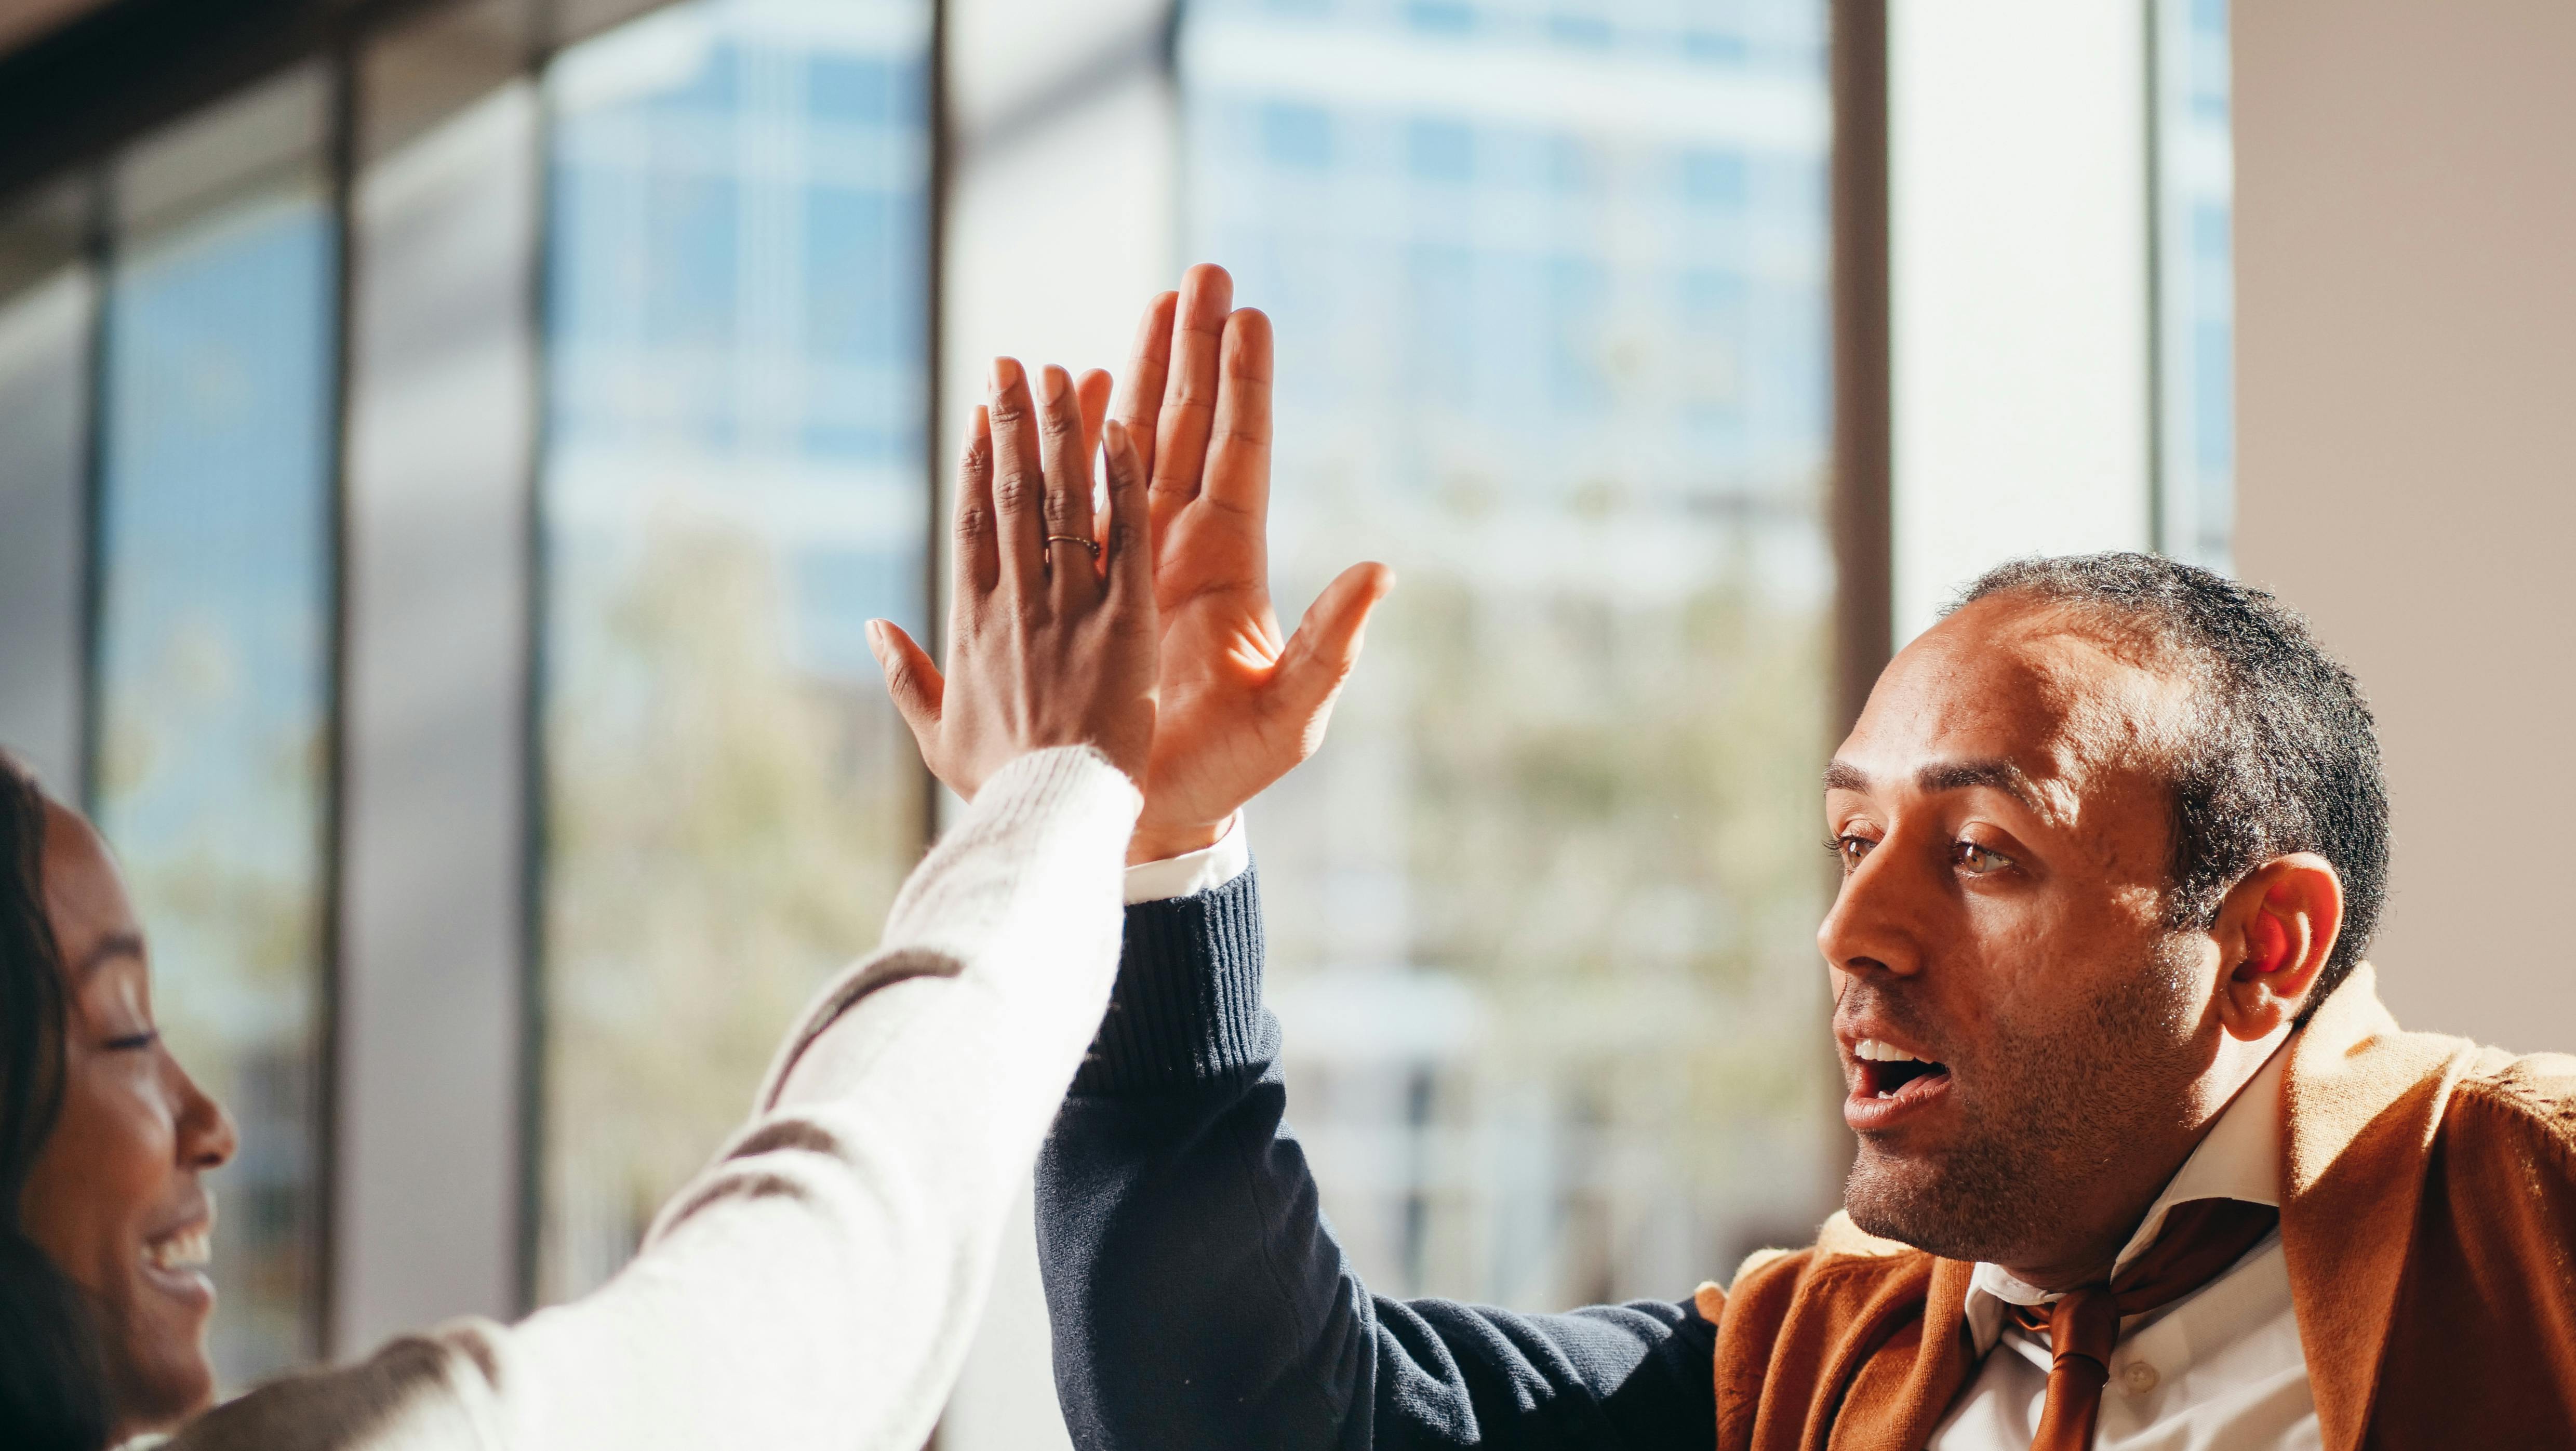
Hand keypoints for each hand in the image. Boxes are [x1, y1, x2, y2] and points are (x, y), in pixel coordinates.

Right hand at [870, 358, 1155, 795]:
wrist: (1054, 817)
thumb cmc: (1001, 787)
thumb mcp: (938, 738)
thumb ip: (906, 676)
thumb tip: (873, 626)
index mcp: (972, 625)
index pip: (975, 522)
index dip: (980, 462)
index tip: (982, 412)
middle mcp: (1018, 602)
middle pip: (1016, 494)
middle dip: (1016, 422)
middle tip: (1016, 361)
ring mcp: (1071, 608)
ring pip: (1067, 500)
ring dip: (1066, 432)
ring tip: (1066, 371)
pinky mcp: (1126, 623)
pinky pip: (1127, 538)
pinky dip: (1125, 482)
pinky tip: (1126, 430)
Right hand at [1111, 265, 1393, 862]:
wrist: (1153, 809)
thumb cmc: (1227, 771)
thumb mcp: (1292, 713)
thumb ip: (1333, 644)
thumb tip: (1382, 571)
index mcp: (1231, 565)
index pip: (1238, 452)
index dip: (1243, 383)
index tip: (1249, 314)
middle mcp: (1187, 545)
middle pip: (1194, 424)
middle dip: (1199, 348)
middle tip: (1206, 272)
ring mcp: (1140, 554)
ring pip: (1143, 441)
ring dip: (1150, 371)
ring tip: (1157, 299)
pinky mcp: (1096, 576)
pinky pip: (1090, 488)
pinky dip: (1089, 433)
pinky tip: (1087, 383)